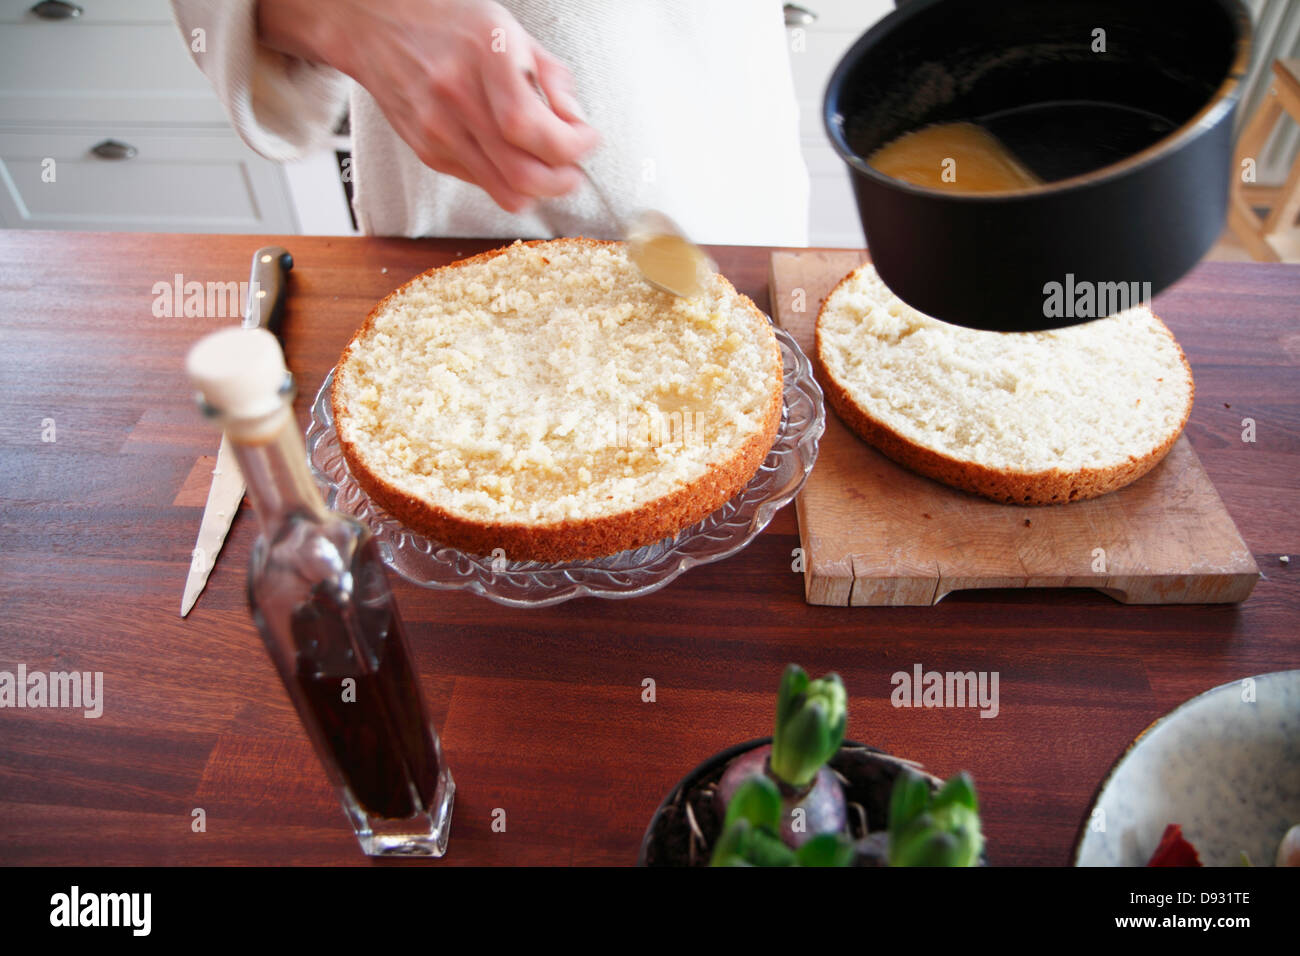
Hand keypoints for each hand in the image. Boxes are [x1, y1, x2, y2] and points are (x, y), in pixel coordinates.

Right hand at [258, 0, 599, 211]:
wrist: (375, 25)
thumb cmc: (449, 25)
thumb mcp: (510, 32)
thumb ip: (552, 78)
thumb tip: (577, 124)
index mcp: (485, 57)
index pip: (535, 129)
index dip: (573, 146)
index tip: (588, 139)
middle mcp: (457, 97)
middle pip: (523, 174)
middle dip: (562, 181)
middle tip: (573, 168)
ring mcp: (438, 130)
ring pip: (505, 192)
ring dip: (540, 189)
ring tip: (550, 168)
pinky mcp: (428, 151)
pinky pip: (482, 184)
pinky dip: (507, 180)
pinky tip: (511, 157)